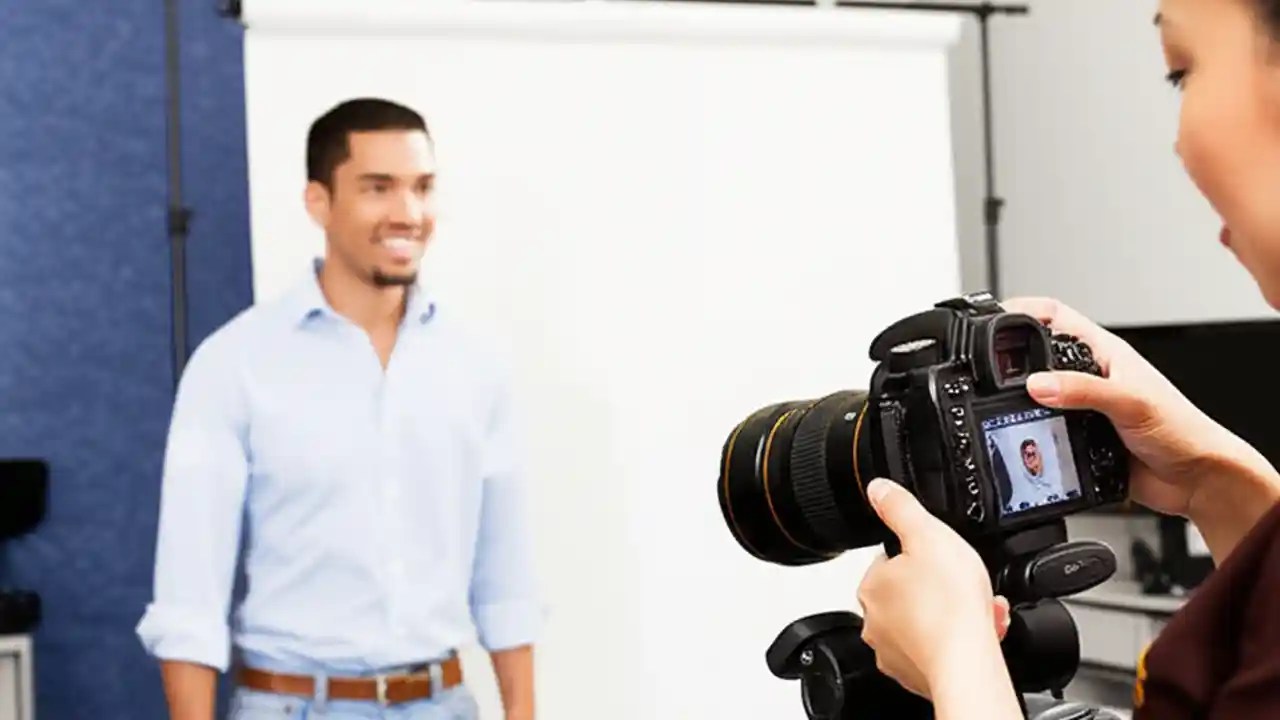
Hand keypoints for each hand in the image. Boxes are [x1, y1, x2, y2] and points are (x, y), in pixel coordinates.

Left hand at [856, 479, 1011, 698]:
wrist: (967, 663)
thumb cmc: (949, 605)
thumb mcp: (928, 535)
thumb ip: (900, 508)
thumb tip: (878, 489)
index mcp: (872, 586)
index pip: (890, 561)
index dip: (921, 556)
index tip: (940, 560)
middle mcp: (875, 622)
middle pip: (909, 593)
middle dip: (939, 588)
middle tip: (962, 587)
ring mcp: (894, 652)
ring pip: (925, 623)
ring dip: (952, 614)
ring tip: (977, 610)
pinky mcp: (916, 675)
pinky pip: (938, 651)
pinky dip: (956, 641)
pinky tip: (977, 633)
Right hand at [1003, 296, 1272, 517]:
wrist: (1196, 479)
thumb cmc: (1182, 430)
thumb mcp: (1130, 403)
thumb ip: (1082, 391)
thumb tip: (1037, 384)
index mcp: (1104, 354)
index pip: (1054, 316)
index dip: (1023, 310)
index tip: (994, 317)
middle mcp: (1090, 378)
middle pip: (1036, 356)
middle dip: (1010, 359)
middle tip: (987, 367)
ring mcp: (1083, 408)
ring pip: (1035, 397)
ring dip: (1018, 402)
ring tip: (999, 406)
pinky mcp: (1078, 439)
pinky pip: (1042, 431)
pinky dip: (1028, 434)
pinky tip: (1023, 439)